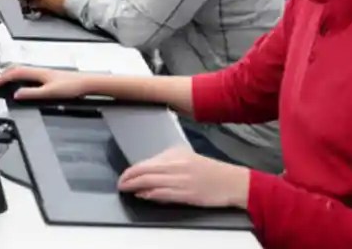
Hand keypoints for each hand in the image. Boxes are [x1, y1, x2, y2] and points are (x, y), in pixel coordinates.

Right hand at [0, 64, 92, 100]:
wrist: (86, 83)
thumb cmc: (71, 87)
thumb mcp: (50, 93)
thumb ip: (32, 93)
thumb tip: (16, 94)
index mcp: (37, 73)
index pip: (13, 73)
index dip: (0, 79)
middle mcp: (38, 70)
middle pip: (14, 69)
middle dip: (1, 76)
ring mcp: (42, 73)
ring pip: (20, 71)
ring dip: (8, 76)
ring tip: (0, 83)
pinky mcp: (46, 76)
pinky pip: (26, 74)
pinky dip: (17, 78)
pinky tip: (19, 84)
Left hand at [118, 147, 249, 208]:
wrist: (230, 182)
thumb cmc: (209, 170)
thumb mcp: (187, 156)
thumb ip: (167, 160)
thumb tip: (149, 168)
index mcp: (175, 155)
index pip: (146, 162)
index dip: (131, 170)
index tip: (124, 175)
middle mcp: (176, 166)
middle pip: (144, 172)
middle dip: (128, 179)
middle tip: (120, 184)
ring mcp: (180, 181)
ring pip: (150, 183)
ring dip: (135, 187)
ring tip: (127, 190)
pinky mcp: (186, 194)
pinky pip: (163, 194)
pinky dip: (149, 195)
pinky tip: (142, 195)